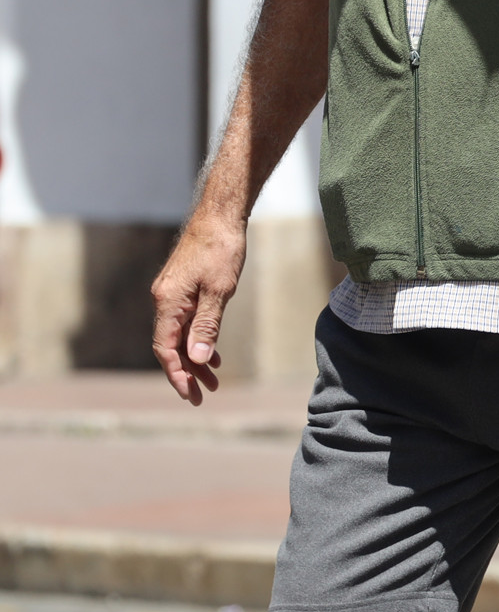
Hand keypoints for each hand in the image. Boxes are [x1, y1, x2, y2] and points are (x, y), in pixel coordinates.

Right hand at [149, 214, 246, 405]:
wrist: (220, 216)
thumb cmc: (222, 250)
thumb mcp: (219, 291)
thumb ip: (207, 326)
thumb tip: (198, 359)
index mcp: (168, 303)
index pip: (166, 350)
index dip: (178, 374)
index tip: (191, 395)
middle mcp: (165, 301)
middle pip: (171, 346)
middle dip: (188, 372)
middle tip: (205, 395)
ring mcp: (173, 294)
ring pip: (180, 335)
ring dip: (196, 357)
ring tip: (214, 379)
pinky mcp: (183, 288)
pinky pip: (187, 322)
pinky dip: (199, 339)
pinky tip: (214, 352)